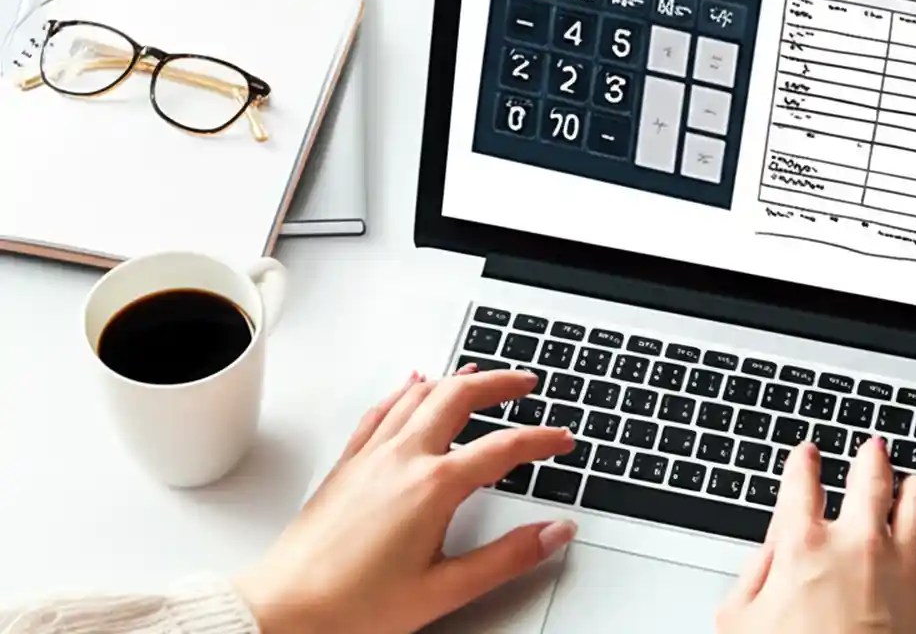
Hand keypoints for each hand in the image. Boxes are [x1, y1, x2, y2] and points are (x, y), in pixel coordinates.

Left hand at [234, 367, 576, 633]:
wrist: (283, 610)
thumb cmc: (351, 607)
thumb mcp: (445, 590)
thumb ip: (507, 558)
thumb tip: (553, 533)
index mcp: (431, 487)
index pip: (502, 448)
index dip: (540, 440)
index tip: (561, 439)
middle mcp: (401, 460)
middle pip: (459, 397)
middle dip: (498, 383)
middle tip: (526, 383)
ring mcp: (370, 457)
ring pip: (419, 395)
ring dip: (456, 379)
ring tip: (479, 375)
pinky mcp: (347, 465)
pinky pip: (382, 411)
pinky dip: (406, 390)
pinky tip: (411, 386)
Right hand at [716, 438, 915, 633]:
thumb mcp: (739, 620)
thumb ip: (753, 574)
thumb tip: (768, 552)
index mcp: (803, 546)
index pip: (802, 484)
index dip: (803, 462)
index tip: (807, 455)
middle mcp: (858, 545)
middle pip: (870, 479)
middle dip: (870, 459)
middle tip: (872, 450)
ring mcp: (903, 567)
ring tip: (914, 479)